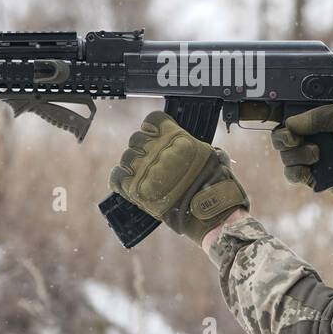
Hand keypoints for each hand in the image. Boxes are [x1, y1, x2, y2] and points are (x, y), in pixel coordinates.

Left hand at [109, 111, 249, 243]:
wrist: (208, 214)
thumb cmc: (216, 186)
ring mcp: (144, 169)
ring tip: (144, 175)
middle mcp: (157, 150)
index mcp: (176, 137)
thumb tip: (195, 147)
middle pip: (137, 138)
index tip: (157, 135)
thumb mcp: (214, 156)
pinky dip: (120, 178)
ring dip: (133, 164)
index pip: (153, 119)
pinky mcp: (135, 189)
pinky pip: (117, 176)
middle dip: (143, 148)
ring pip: (126, 157)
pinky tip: (130, 182)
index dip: (153, 127)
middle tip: (153, 161)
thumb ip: (196, 147)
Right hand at [270, 103, 332, 201]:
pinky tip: (309, 169)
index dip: (278, 117)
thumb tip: (290, 124)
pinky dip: (296, 171)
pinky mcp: (311, 176)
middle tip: (294, 139)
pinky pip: (291, 174)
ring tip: (316, 154)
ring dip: (296, 154)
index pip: (289, 115)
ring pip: (285, 156)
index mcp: (316, 119)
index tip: (280, 122)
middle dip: (283, 138)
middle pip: (279, 136)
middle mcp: (310, 137)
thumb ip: (318, 116)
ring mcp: (309, 157)